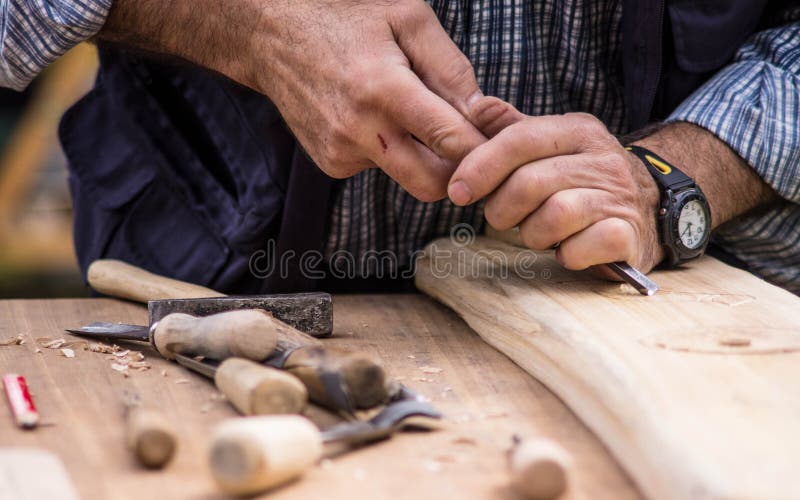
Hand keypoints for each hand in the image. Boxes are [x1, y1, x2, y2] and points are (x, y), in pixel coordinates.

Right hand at [102, 0, 486, 200]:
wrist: (270, 35)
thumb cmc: (345, 17)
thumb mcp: (406, 18)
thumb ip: (450, 68)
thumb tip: (484, 113)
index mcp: (383, 88)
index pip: (451, 141)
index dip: (486, 149)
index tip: (504, 146)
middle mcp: (359, 130)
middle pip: (432, 184)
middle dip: (459, 171)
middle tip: (470, 144)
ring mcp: (340, 152)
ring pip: (407, 177)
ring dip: (424, 158)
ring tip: (414, 115)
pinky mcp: (329, 164)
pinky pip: (379, 169)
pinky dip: (391, 152)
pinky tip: (376, 119)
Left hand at [448, 112, 663, 273]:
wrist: (651, 210)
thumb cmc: (583, 181)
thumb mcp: (551, 147)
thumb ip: (512, 129)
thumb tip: (475, 106)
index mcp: (578, 131)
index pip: (520, 139)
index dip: (481, 166)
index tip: (457, 191)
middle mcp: (603, 159)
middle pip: (529, 182)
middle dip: (502, 208)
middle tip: (503, 219)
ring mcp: (620, 198)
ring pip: (553, 215)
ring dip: (533, 233)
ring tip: (539, 233)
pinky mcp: (627, 236)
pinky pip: (579, 249)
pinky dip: (565, 255)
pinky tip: (568, 249)